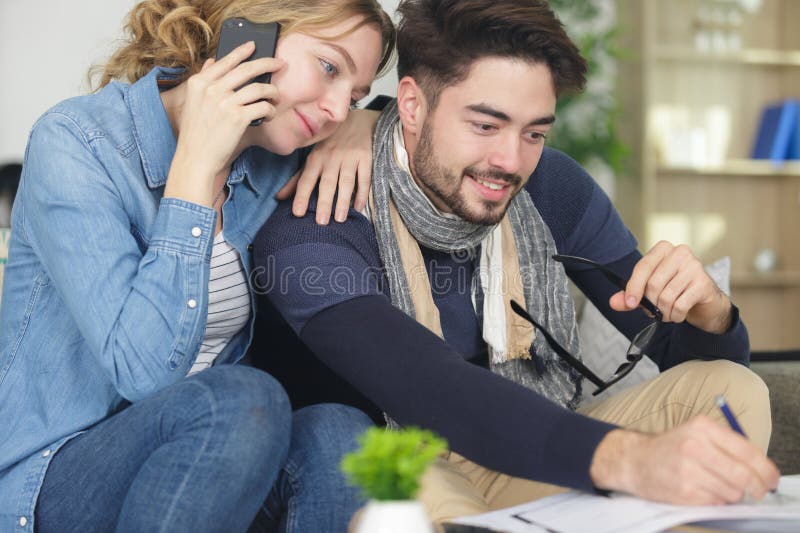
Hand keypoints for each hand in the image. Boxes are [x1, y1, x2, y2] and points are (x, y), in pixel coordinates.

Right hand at [166, 41, 283, 204]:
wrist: (196, 159)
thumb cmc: (196, 134)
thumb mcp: (193, 103)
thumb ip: (203, 81)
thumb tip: (211, 61)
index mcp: (198, 83)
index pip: (224, 61)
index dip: (241, 51)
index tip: (253, 46)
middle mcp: (211, 89)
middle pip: (246, 69)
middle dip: (268, 63)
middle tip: (280, 63)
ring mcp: (225, 103)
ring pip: (259, 88)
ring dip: (273, 92)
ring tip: (276, 97)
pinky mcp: (238, 118)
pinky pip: (263, 107)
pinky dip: (270, 110)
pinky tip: (270, 114)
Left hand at [276, 109, 379, 223]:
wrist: (359, 122)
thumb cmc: (331, 144)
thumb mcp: (313, 158)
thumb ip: (298, 179)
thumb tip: (279, 198)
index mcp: (316, 158)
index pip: (306, 179)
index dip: (301, 196)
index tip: (297, 213)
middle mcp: (331, 157)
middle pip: (327, 183)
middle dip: (324, 202)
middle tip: (321, 222)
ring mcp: (349, 157)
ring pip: (346, 181)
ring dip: (343, 201)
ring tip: (340, 219)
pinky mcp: (366, 158)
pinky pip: (364, 177)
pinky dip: (362, 192)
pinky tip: (359, 207)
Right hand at [590, 416, 779, 504]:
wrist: (635, 460)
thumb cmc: (671, 448)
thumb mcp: (696, 432)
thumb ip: (726, 444)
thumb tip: (761, 467)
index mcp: (702, 427)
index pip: (746, 450)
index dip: (765, 468)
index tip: (772, 477)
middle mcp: (694, 446)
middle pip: (743, 474)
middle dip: (758, 486)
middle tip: (760, 490)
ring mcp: (688, 470)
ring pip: (732, 491)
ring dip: (732, 493)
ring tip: (718, 485)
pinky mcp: (683, 491)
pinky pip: (716, 501)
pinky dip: (716, 499)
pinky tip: (703, 490)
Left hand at [609, 241, 731, 333]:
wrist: (705, 303)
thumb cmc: (675, 291)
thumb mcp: (649, 292)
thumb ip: (630, 296)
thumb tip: (613, 303)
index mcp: (663, 249)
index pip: (643, 267)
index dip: (633, 287)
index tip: (629, 303)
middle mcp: (680, 253)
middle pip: (654, 283)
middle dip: (650, 303)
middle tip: (654, 311)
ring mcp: (694, 267)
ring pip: (666, 296)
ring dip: (663, 312)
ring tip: (666, 313)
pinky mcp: (704, 283)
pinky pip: (680, 305)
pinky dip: (675, 315)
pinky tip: (677, 315)